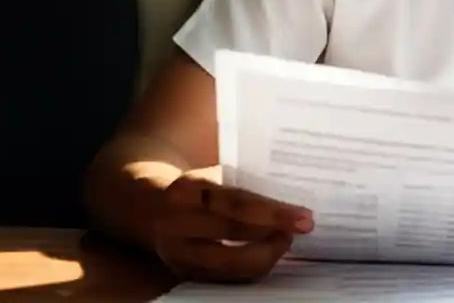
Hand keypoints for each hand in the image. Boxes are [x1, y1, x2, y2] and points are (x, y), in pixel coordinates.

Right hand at [153, 166, 313, 282]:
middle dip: (274, 236)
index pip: (236, 203)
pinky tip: (267, 252)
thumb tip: (290, 199)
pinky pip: (225, 278)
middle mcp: (177, 224)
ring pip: (231, 264)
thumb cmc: (196, 188)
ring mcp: (178, 254)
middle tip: (303, 228)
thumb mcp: (212, 175)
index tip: (303, 216)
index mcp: (187, 190)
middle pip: (233, 235)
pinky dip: (251, 267)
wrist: (149, 208)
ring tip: (284, 239)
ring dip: (266, 254)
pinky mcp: (183, 274)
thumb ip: (242, 184)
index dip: (272, 213)